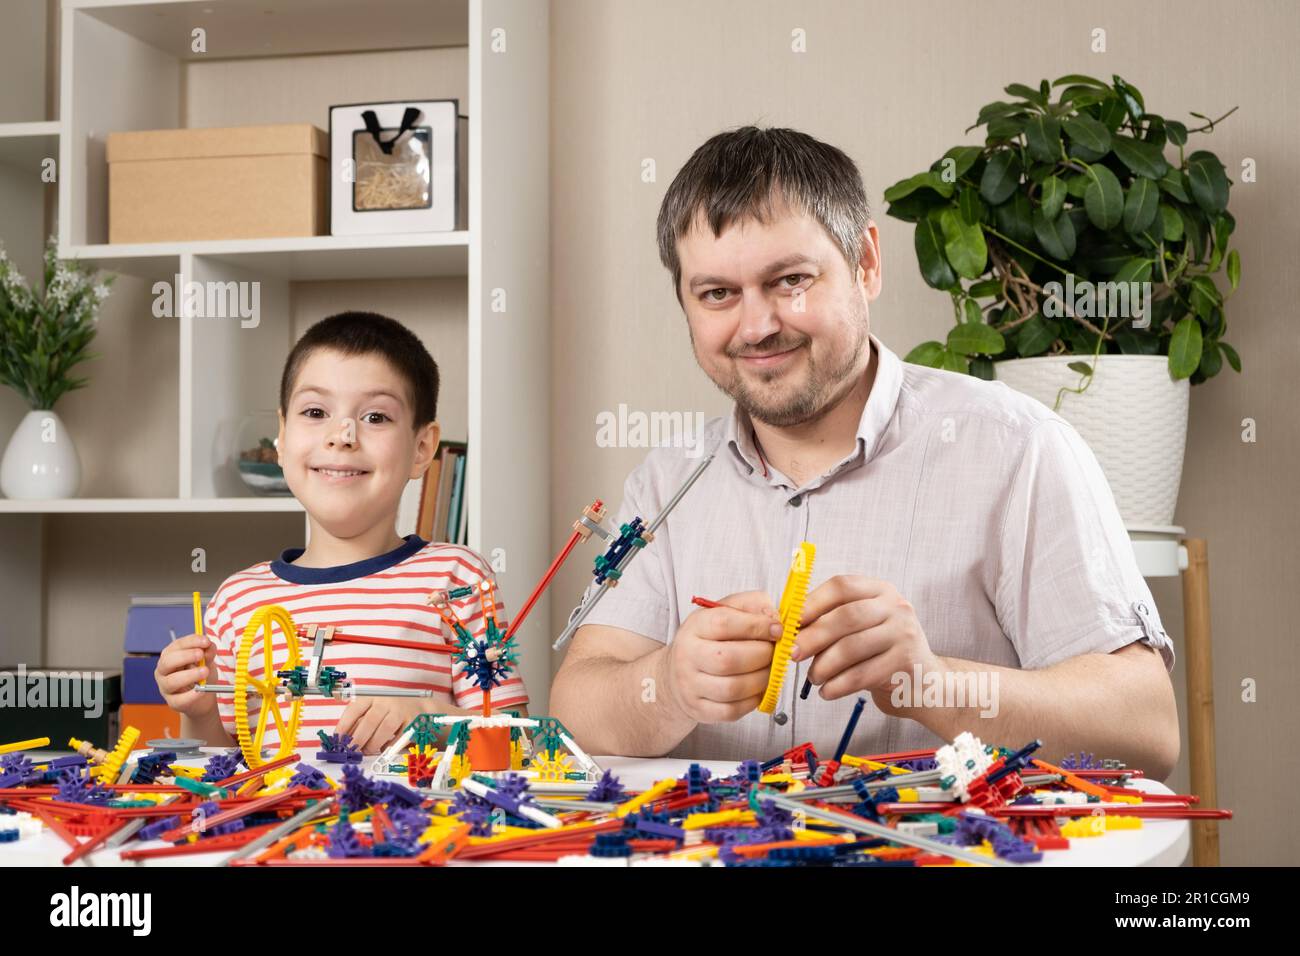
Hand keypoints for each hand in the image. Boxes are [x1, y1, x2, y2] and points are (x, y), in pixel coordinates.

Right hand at [156, 633, 215, 716]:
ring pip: (170, 681)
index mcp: (171, 655)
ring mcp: (165, 687)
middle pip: (167, 662)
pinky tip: (201, 690)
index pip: (177, 645)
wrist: (203, 697)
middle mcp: (164, 671)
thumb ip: (208, 652)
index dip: (191, 641)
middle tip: (201, 655)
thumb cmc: (201, 674)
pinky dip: (191, 695)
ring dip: (189, 675)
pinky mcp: (173, 702)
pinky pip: (179, 700)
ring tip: (205, 672)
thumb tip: (208, 646)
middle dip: (185, 656)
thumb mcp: (206, 660)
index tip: (206, 641)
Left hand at [335, 696, 426, 752]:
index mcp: (372, 697)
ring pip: (385, 728)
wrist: (416, 706)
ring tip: (367, 751)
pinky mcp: (412, 721)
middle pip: (370, 720)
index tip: (338, 740)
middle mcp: (386, 701)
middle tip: (352, 750)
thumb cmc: (388, 710)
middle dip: (358, 739)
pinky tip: (383, 748)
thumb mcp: (371, 710)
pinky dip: (390, 745)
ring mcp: (400, 710)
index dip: (344, 726)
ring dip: (373, 743)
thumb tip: (342, 740)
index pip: (355, 709)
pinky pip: (400, 736)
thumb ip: (358, 722)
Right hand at [658, 590, 780, 723]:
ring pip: (732, 688)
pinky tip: (757, 689)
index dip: (756, 626)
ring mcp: (690, 686)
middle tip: (776, 652)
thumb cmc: (708, 640)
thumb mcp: (724, 612)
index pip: (724, 623)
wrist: (676, 674)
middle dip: (763, 656)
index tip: (777, 629)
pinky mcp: (699, 709)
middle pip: (729, 659)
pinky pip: (732, 711)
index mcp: (694, 626)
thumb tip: (774, 617)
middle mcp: (687, 656)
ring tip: (769, 670)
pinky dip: (752, 700)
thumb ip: (751, 605)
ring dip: (762, 679)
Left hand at [791, 575, 940, 714]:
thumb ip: (831, 620)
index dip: (811, 603)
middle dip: (813, 636)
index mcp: (880, 590)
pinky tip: (827, 692)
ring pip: (852, 647)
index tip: (790, 622)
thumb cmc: (880, 652)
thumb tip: (788, 625)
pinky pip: (862, 675)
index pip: (841, 587)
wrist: (922, 682)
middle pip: (845, 616)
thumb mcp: (862, 627)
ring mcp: (904, 634)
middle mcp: (896, 607)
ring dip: (824, 665)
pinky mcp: (906, 663)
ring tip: (814, 677)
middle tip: (792, 653)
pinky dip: (838, 685)